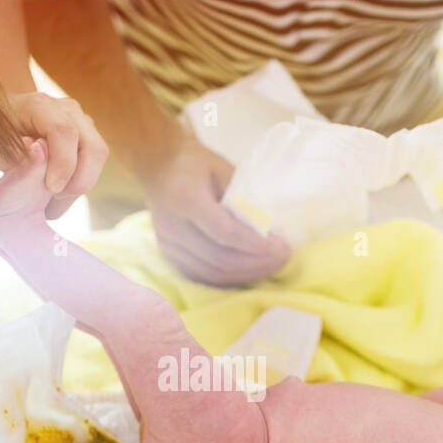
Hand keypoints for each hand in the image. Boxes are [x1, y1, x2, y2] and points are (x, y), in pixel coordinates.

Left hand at [5, 92, 108, 220]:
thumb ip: (15, 153)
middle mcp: (68, 110)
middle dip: (79, 180)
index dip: (64, 163)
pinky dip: (79, 183)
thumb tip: (38, 155)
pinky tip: (59, 196)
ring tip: (54, 203)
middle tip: (53, 200)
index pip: (65, 132)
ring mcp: (82, 121)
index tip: (52, 189)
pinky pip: (94, 163)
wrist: (6, 116)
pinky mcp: (88, 135)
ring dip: (81, 185)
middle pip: (93, 147)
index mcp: (40, 106)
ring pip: (98, 156)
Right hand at [139, 136, 290, 285]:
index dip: (256, 245)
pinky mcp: (169, 256)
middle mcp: (172, 226)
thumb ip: (244, 198)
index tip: (282, 246)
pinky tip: (250, 271)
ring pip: (212, 273)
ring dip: (247, 274)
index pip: (224, 232)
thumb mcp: (223, 169)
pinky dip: (230, 278)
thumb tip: (271, 228)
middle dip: (257, 263)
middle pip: (220, 258)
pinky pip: (203, 276)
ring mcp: (168, 244)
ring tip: (273, 266)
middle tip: (284, 257)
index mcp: (185, 198)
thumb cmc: (195, 165)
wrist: (157, 167)